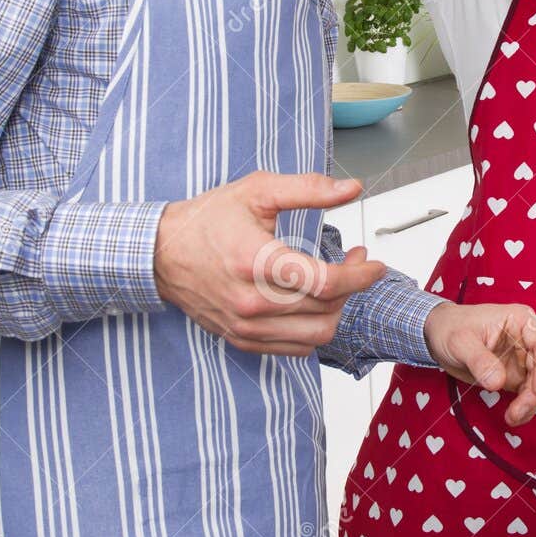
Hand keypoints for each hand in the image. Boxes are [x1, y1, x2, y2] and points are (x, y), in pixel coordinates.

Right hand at [154, 171, 384, 354]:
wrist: (161, 254)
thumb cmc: (207, 220)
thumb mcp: (256, 191)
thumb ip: (307, 189)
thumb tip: (352, 188)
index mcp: (255, 261)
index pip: (324, 282)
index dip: (360, 275)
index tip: (374, 263)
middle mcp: (251, 302)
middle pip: (326, 309)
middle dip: (353, 285)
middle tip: (356, 260)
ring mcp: (246, 326)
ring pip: (317, 334)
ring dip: (337, 309)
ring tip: (338, 282)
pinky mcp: (242, 340)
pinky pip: (295, 348)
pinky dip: (314, 328)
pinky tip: (313, 302)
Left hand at [423, 300, 535, 426]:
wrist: (436, 335)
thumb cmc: (450, 328)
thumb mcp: (460, 341)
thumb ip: (480, 360)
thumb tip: (498, 383)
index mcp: (520, 321)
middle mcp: (526, 340)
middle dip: (535, 393)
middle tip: (517, 411)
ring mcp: (522, 360)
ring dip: (530, 404)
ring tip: (512, 418)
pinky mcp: (514, 376)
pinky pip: (527, 395)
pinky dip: (524, 408)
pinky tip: (512, 418)